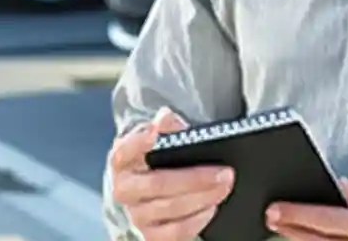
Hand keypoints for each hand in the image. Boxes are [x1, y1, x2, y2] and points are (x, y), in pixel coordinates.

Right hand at [108, 106, 235, 240]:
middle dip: (195, 178)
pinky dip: (197, 219)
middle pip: (158, 184)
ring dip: (202, 197)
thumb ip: (165, 125)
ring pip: (171, 209)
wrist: (151, 188)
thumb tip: (167, 118)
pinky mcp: (151, 236)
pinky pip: (176, 232)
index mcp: (122, 160)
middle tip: (224, 172)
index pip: (124, 150)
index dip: (138, 142)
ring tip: (224, 186)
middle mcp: (124, 190)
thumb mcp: (159, 138)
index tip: (153, 133)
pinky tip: (212, 206)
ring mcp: (137, 215)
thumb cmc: (158, 159)